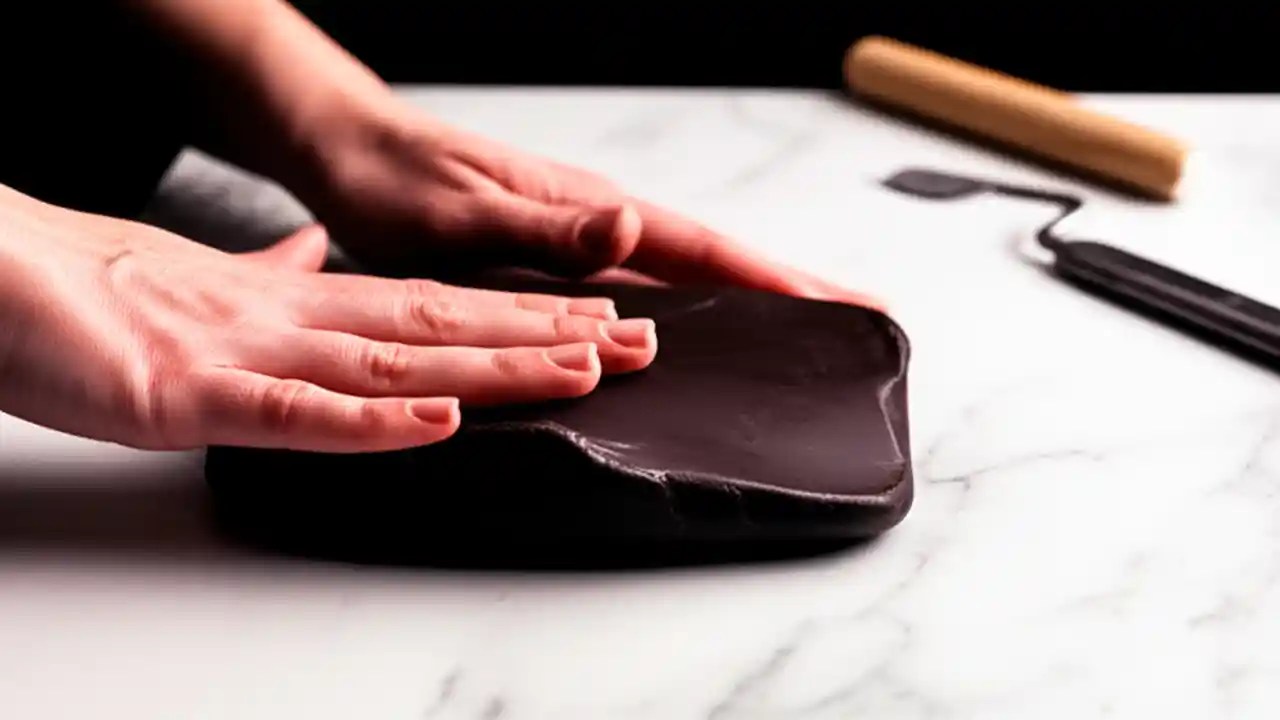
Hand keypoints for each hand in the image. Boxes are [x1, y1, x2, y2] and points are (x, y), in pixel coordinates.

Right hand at [0, 188, 656, 452]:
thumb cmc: (88, 294)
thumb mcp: (205, 292)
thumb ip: (271, 286)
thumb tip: (312, 267)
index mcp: (296, 307)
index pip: (429, 309)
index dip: (517, 316)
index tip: (595, 318)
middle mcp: (292, 324)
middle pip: (441, 329)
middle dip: (544, 337)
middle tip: (640, 341)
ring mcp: (245, 358)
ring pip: (393, 363)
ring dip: (493, 366)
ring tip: (584, 367)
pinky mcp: (185, 394)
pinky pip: (294, 412)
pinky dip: (372, 420)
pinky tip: (444, 421)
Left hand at [302, 109, 882, 307]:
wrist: (347, 149)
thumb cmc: (396, 180)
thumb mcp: (463, 213)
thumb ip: (547, 227)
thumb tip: (634, 229)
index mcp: (590, 214)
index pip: (703, 251)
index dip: (777, 281)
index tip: (847, 306)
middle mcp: (597, 225)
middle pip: (711, 263)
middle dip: (785, 291)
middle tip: (856, 322)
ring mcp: (579, 238)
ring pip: (678, 274)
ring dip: (743, 300)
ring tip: (799, 330)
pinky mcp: (553, 253)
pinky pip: (636, 285)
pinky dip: (683, 303)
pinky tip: (691, 328)